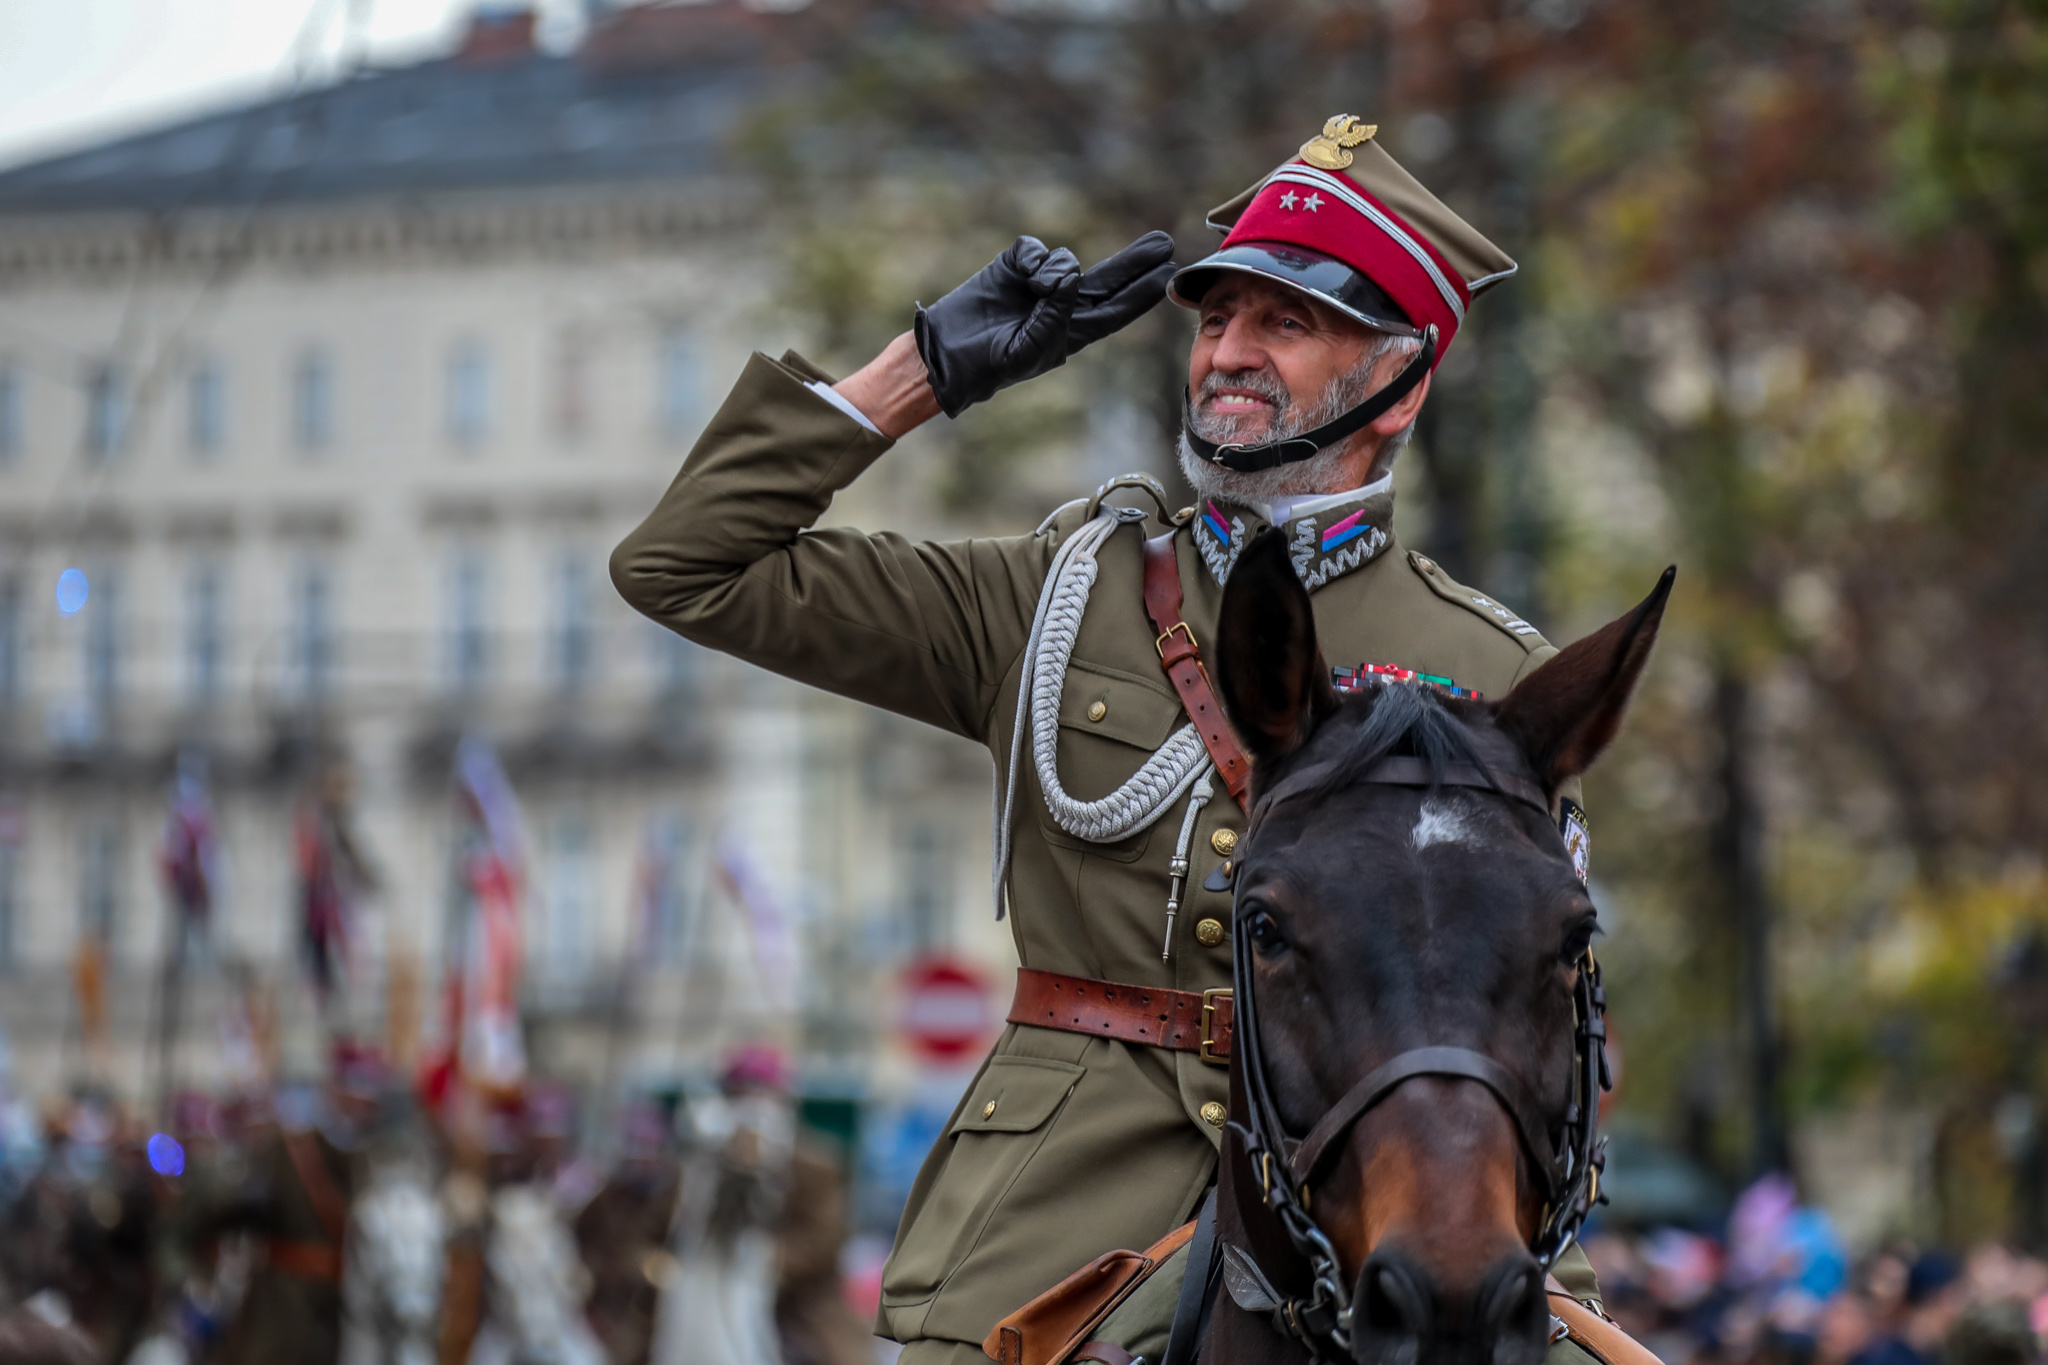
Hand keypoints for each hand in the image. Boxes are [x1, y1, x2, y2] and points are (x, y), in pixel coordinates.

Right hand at [914, 231, 1178, 417]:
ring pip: (1066, 261)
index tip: (1168, 276)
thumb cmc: (992, 362)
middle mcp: (1061, 304)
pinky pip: (1035, 250)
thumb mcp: (1034, 348)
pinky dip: (1032, 262)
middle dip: (1135, 261)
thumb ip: (1057, 313)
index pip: (1116, 310)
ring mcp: (1038, 283)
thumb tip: (1067, 273)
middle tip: (1163, 243)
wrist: (948, 352)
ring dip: (1056, 273)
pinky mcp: (1014, 265)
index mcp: (1073, 332)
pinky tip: (1021, 278)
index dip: (1142, 293)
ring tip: (1035, 292)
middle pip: (1108, 278)